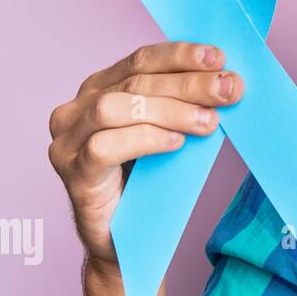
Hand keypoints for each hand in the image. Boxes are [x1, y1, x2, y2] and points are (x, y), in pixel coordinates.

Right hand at [47, 41, 244, 266]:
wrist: (126, 239)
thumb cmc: (149, 179)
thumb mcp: (169, 131)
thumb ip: (184, 104)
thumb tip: (228, 81)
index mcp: (98, 89)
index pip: (140, 60)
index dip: (179, 55)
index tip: (219, 57)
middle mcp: (76, 110)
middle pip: (134, 83)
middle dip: (187, 84)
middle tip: (228, 90)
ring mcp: (67, 142)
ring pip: (115, 108)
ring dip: (170, 110)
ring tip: (208, 122)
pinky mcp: (72, 174)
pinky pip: (104, 147)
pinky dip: (145, 139)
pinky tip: (176, 143)